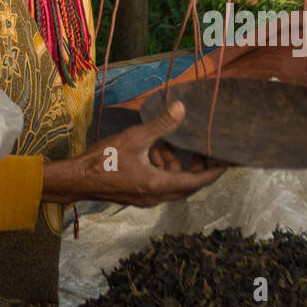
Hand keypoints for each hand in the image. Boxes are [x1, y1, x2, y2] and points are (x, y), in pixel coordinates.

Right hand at [41, 100, 225, 206]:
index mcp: (159, 185)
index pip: (197, 182)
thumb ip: (160, 125)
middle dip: (196, 166)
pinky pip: (159, 182)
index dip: (214, 171)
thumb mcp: (134, 138)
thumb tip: (182, 108)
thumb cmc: (105, 159)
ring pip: (172, 182)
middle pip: (187, 184)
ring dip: (172, 163)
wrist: (77, 179)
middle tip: (200, 147)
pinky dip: (160, 167)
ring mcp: (146, 198)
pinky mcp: (138, 195)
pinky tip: (149, 150)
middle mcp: (157, 197)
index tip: (228, 161)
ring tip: (162, 142)